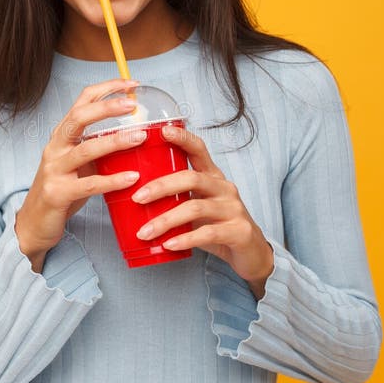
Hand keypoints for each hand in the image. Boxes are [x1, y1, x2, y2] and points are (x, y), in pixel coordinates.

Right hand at [15, 79, 145, 271]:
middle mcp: (55, 147)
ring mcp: (54, 169)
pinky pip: (89, 184)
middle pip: (79, 117)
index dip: (107, 88)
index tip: (132, 84)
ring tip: (140, 138)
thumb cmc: (63, 190)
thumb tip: (136, 134)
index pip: (82, 101)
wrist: (33, 223)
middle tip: (133, 105)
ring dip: (116, 142)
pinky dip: (113, 180)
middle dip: (107, 107)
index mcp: (62, 136)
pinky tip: (132, 178)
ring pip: (86, 149)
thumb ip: (99, 147)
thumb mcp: (80, 163)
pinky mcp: (58, 193)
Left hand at [131, 125, 273, 298]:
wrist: (251, 252)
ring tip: (144, 232)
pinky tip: (168, 245)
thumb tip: (133, 197)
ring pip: (195, 207)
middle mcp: (225, 188)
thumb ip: (175, 199)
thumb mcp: (197, 206)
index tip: (161, 130)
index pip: (199, 149)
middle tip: (137, 197)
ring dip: (166, 220)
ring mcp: (233, 209)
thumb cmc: (216, 225)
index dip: (182, 138)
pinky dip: (185, 239)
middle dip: (161, 186)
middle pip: (191, 178)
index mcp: (213, 177)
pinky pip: (208, 233)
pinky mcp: (238, 231)